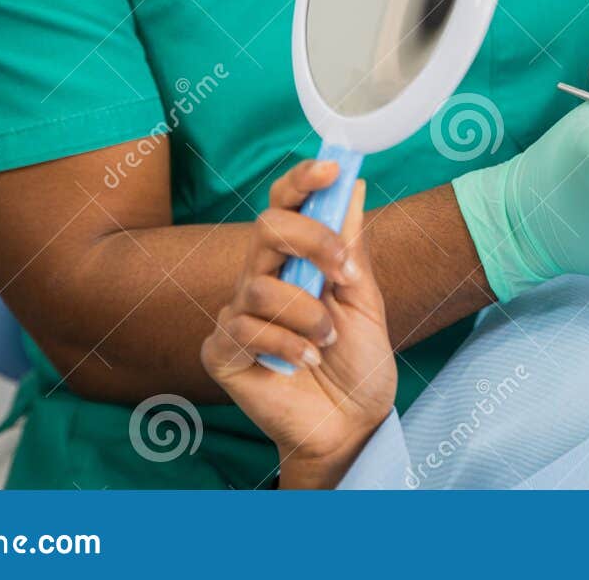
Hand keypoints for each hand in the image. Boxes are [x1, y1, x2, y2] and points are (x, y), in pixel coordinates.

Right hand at [200, 160, 396, 489]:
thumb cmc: (358, 362)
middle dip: (311, 240)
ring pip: (259, 286)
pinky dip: (285, 345)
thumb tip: (352, 187)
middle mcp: (262, 279)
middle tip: (343, 271)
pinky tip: (304, 362)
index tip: (332, 165)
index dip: (303, 180)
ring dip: (306, 313)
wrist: (350, 423)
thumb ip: (352, 247)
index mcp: (297, 261)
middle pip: (266, 228)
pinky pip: (244, 329)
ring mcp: (239, 314)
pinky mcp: (222, 352)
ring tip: (327, 341)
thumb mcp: (365, 300)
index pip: (286, 206)